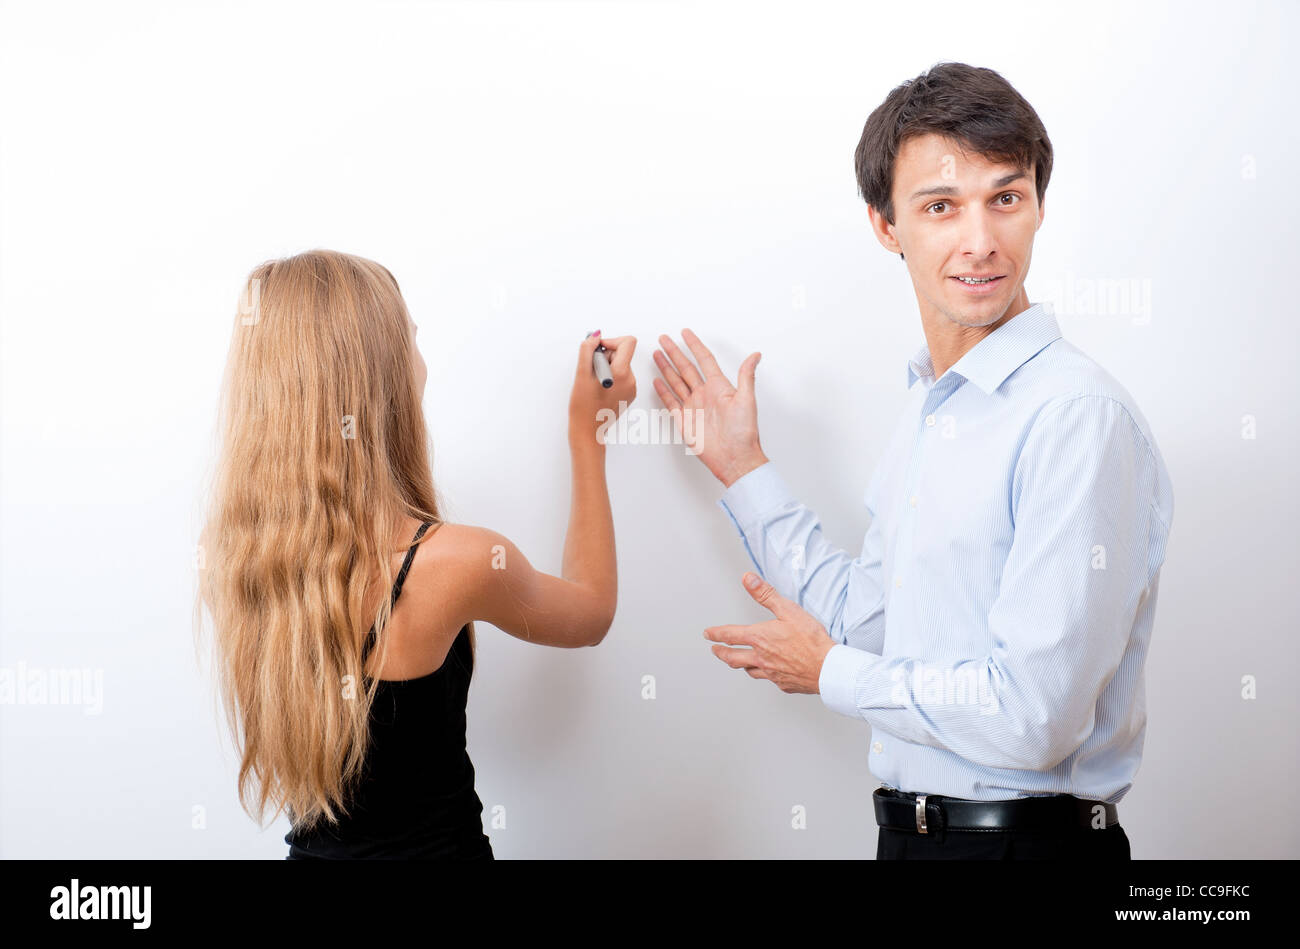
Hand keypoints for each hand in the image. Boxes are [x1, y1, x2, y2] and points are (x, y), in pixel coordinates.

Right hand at [569, 332, 635, 446]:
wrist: (588, 430)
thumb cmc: (583, 406)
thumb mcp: (581, 374)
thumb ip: (587, 350)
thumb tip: (595, 336)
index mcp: (622, 373)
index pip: (628, 342)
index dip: (611, 341)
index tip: (598, 350)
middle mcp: (631, 379)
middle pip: (622, 353)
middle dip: (606, 356)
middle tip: (592, 371)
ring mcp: (632, 388)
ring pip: (621, 364)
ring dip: (607, 367)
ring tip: (595, 383)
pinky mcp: (629, 394)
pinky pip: (622, 376)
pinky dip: (611, 376)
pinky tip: (600, 389)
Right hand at [652, 328, 767, 486]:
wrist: (734, 458)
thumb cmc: (744, 433)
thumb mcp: (747, 400)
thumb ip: (746, 376)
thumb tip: (756, 355)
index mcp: (719, 387)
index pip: (704, 360)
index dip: (694, 345)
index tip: (685, 333)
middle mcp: (705, 395)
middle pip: (686, 368)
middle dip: (674, 352)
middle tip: (664, 339)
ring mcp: (694, 407)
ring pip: (676, 382)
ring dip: (667, 368)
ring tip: (657, 354)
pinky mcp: (685, 421)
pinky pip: (671, 402)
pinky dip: (663, 391)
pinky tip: (658, 381)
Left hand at [704, 572, 834, 693]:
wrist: (828, 668)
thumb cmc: (811, 640)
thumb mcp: (788, 610)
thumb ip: (766, 594)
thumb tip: (748, 579)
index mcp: (760, 638)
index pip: (730, 635)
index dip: (716, 634)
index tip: (708, 634)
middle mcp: (761, 657)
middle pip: (733, 658)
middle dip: (721, 653)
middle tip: (715, 650)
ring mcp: (771, 673)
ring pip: (749, 670)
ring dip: (740, 665)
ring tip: (737, 662)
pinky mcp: (783, 683)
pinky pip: (768, 679)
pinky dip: (763, 674)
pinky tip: (767, 672)